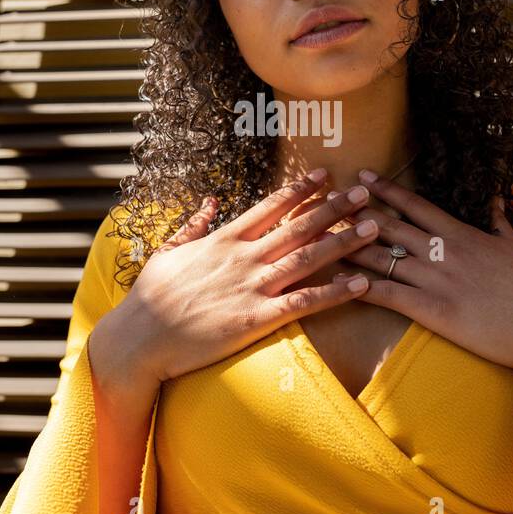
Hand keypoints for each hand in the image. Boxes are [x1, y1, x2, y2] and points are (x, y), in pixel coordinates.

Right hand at [120, 171, 380, 385]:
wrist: (138, 339)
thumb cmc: (148, 298)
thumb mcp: (167, 251)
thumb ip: (192, 224)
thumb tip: (209, 201)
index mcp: (223, 240)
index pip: (270, 207)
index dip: (301, 190)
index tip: (326, 174)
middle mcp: (242, 258)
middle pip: (297, 226)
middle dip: (334, 208)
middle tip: (365, 193)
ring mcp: (250, 287)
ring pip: (307, 258)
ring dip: (343, 241)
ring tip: (374, 228)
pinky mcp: (256, 319)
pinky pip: (303, 302)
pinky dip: (334, 292)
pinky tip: (360, 284)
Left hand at [339, 171, 512, 373]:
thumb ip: (501, 224)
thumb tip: (498, 201)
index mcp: (464, 235)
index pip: (416, 205)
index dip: (386, 191)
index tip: (361, 176)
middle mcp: (445, 252)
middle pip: (389, 226)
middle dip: (354, 214)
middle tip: (324, 201)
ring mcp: (438, 280)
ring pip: (382, 258)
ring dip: (348, 248)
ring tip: (318, 238)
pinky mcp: (435, 311)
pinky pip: (388, 295)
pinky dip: (359, 288)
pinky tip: (337, 284)